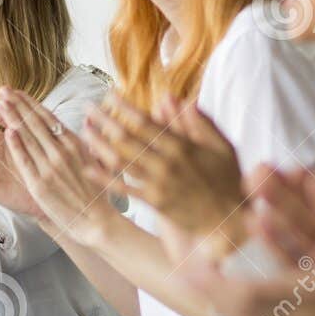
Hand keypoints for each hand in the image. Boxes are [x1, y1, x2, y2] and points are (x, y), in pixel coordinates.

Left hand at [0, 88, 122, 246]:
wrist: (97, 220)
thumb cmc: (98, 193)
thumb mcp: (100, 159)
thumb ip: (91, 138)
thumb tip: (91, 118)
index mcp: (75, 143)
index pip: (49, 118)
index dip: (31, 104)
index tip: (19, 93)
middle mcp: (62, 152)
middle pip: (35, 123)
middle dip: (17, 105)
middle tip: (3, 91)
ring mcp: (50, 167)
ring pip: (28, 138)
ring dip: (13, 119)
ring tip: (0, 104)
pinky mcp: (40, 184)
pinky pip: (25, 161)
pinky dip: (16, 146)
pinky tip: (7, 132)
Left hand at [84, 93, 244, 253]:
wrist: (230, 220)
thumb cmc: (228, 181)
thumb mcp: (222, 146)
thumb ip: (199, 122)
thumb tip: (178, 99)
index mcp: (182, 146)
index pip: (146, 122)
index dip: (124, 108)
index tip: (109, 95)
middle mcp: (167, 163)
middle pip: (128, 138)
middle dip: (105, 121)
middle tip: (88, 108)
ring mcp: (159, 184)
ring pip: (122, 161)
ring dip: (100, 145)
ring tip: (84, 131)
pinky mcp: (155, 203)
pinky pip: (125, 189)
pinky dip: (106, 179)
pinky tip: (89, 169)